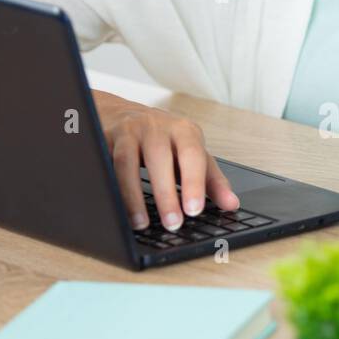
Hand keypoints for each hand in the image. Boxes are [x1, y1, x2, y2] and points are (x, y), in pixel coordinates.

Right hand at [93, 91, 239, 230]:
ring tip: (141, 224)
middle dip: (166, 194)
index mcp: (185, 130)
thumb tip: (232, 205)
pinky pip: (106, 164)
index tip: (194, 211)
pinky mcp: (106, 137)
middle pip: (160, 159)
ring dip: (133, 196)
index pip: (193, 155)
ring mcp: (129, 130)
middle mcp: (157, 126)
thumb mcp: (192, 156)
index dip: (194, 183)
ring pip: (128, 162)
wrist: (123, 115)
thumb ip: (213, 181)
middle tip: (172, 224)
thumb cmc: (165, 141)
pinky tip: (117, 208)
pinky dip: (112, 188)